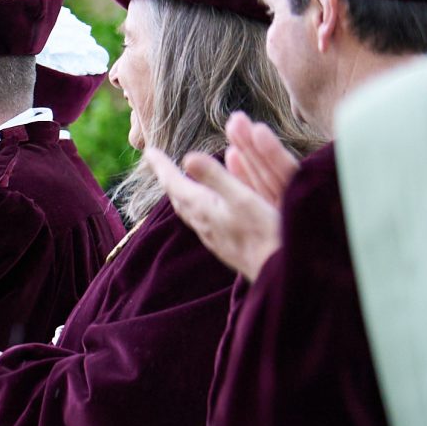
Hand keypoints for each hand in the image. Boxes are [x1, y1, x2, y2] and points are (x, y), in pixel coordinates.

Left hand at [149, 113, 294, 280]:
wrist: (277, 274)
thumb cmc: (264, 234)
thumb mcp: (242, 199)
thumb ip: (215, 178)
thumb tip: (187, 158)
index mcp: (203, 208)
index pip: (174, 183)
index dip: (162, 166)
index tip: (149, 151)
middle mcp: (202, 223)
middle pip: (177, 197)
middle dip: (169, 178)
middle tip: (161, 164)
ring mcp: (212, 237)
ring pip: (188, 211)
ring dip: (182, 194)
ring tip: (179, 184)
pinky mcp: (223, 245)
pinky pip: (201, 221)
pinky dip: (198, 208)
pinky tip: (206, 211)